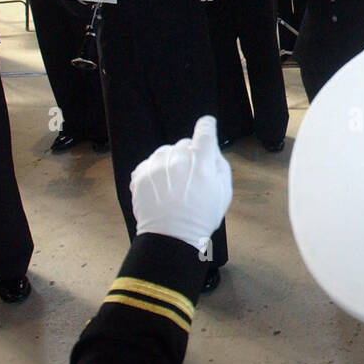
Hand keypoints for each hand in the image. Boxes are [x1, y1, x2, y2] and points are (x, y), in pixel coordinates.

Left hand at [131, 115, 232, 254]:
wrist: (171, 237)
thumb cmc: (201, 216)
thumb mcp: (224, 191)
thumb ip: (219, 164)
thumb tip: (211, 149)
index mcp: (201, 163)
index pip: (205, 132)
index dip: (207, 126)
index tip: (207, 125)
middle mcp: (177, 160)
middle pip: (184, 144)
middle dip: (189, 155)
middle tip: (190, 176)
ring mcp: (156, 167)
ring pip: (165, 152)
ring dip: (171, 162)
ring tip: (173, 183)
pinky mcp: (140, 176)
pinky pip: (150, 163)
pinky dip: (155, 171)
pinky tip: (161, 187)